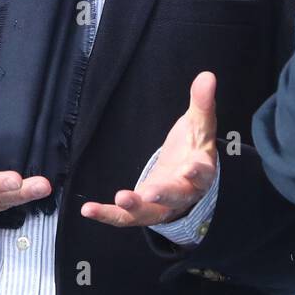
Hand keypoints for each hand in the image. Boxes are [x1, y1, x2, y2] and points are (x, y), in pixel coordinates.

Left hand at [80, 71, 218, 227]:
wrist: (187, 177)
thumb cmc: (194, 148)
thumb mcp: (199, 125)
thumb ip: (202, 103)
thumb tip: (207, 76)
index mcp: (200, 171)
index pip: (202, 172)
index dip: (197, 172)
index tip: (191, 168)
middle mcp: (183, 193)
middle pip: (175, 196)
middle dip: (164, 195)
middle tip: (149, 192)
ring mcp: (162, 206)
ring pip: (149, 212)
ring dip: (134, 209)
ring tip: (119, 199)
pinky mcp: (142, 211)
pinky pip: (124, 217)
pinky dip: (107, 215)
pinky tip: (87, 209)